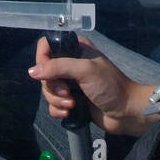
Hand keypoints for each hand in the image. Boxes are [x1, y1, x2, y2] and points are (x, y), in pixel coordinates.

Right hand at [29, 36, 158, 137]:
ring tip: (73, 104)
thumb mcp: (85, 70)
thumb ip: (58, 67)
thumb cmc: (110, 86)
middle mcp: (70, 64)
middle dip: (53, 87)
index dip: (43, 60)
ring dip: (57, 100)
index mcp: (75, 48)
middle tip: (68, 93)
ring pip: (48, 90)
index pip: (47, 46)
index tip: (48, 73)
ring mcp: (70, 83)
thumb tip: (32, 71)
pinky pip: (53, 104)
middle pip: (44, 72)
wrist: (127, 112)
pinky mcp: (71, 100)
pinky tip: (69, 113)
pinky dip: (58, 110)